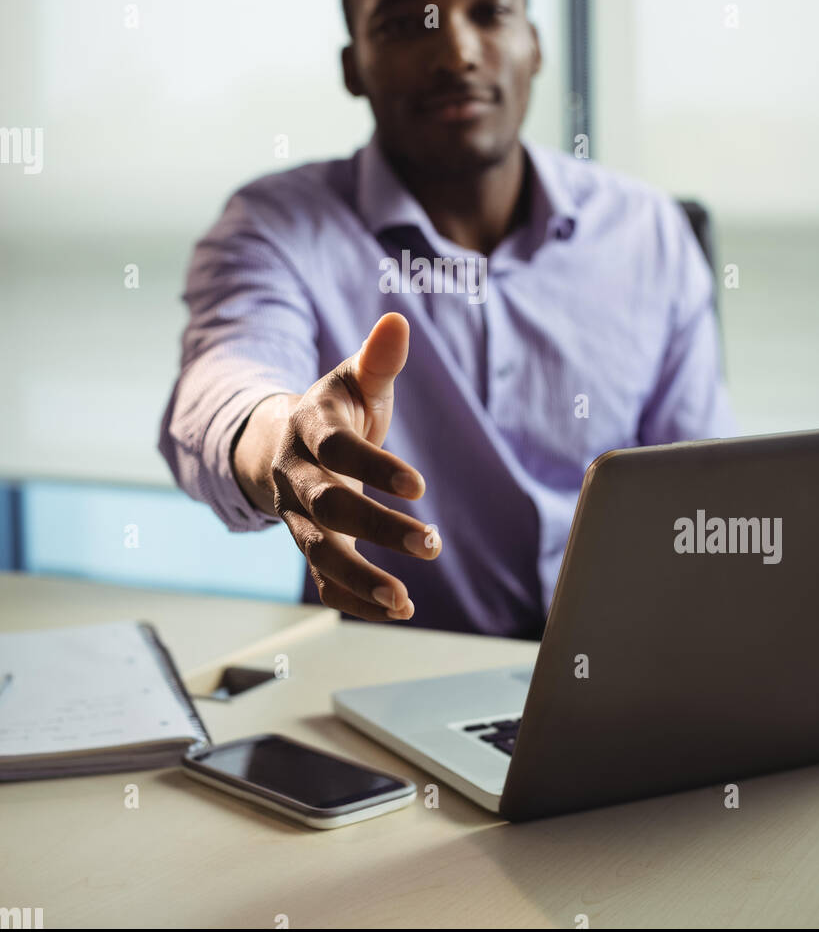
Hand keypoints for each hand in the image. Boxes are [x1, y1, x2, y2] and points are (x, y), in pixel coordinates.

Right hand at [232, 313, 439, 621]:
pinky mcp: (307, 544)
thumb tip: (397, 321)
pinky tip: (395, 610)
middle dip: (377, 526)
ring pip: (319, 552)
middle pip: (329, 505)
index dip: (375, 467)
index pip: (339, 450)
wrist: (276, 445)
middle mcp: (295, 477)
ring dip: (360, 578)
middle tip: (430, 543)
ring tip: (404, 599)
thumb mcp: (352, 380)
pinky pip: (322, 580)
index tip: (418, 485)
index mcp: (308, 430)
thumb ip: (377, 358)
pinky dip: (353, 600)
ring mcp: (296, 516)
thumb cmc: (330, 411)